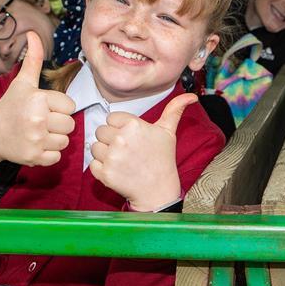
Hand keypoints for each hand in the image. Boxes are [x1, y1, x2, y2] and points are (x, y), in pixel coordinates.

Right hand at [0, 32, 75, 176]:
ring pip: (65, 141)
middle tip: (41, 121)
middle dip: (59, 123)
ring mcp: (35, 140)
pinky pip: (57, 156)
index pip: (70, 106)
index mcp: (38, 99)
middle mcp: (37, 120)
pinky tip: (36, 144)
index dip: (60, 107)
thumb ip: (33, 59)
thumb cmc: (11, 105)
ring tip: (39, 132)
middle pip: (70, 124)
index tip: (44, 107)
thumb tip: (33, 33)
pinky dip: (49, 153)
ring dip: (55, 139)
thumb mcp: (23, 82)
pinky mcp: (34, 158)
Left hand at [90, 93, 196, 210]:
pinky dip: (101, 168)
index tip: (130, 137)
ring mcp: (111, 157)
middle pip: (101, 131)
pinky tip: (117, 170)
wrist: (158, 189)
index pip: (110, 118)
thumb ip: (175, 110)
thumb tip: (192, 96)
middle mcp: (121, 139)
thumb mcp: (168, 131)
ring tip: (122, 160)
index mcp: (133, 125)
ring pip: (95, 147)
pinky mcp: (105, 173)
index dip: (119, 127)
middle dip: (111, 140)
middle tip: (127, 150)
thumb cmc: (162, 159)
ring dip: (105, 154)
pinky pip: (92, 164)